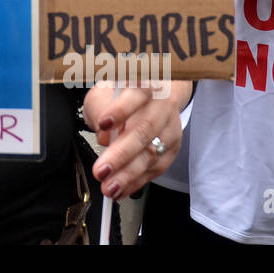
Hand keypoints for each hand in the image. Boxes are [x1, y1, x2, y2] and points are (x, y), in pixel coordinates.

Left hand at [82, 80, 190, 198]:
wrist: (154, 96)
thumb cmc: (122, 95)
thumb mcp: (104, 93)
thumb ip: (100, 109)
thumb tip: (104, 137)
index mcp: (144, 83)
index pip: (135, 94)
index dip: (120, 110)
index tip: (103, 123)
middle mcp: (162, 104)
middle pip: (145, 129)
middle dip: (122, 154)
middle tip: (101, 170)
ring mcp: (171, 126)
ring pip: (152, 153)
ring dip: (129, 174)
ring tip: (109, 187)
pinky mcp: (173, 147)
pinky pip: (157, 167)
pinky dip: (137, 181)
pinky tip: (121, 189)